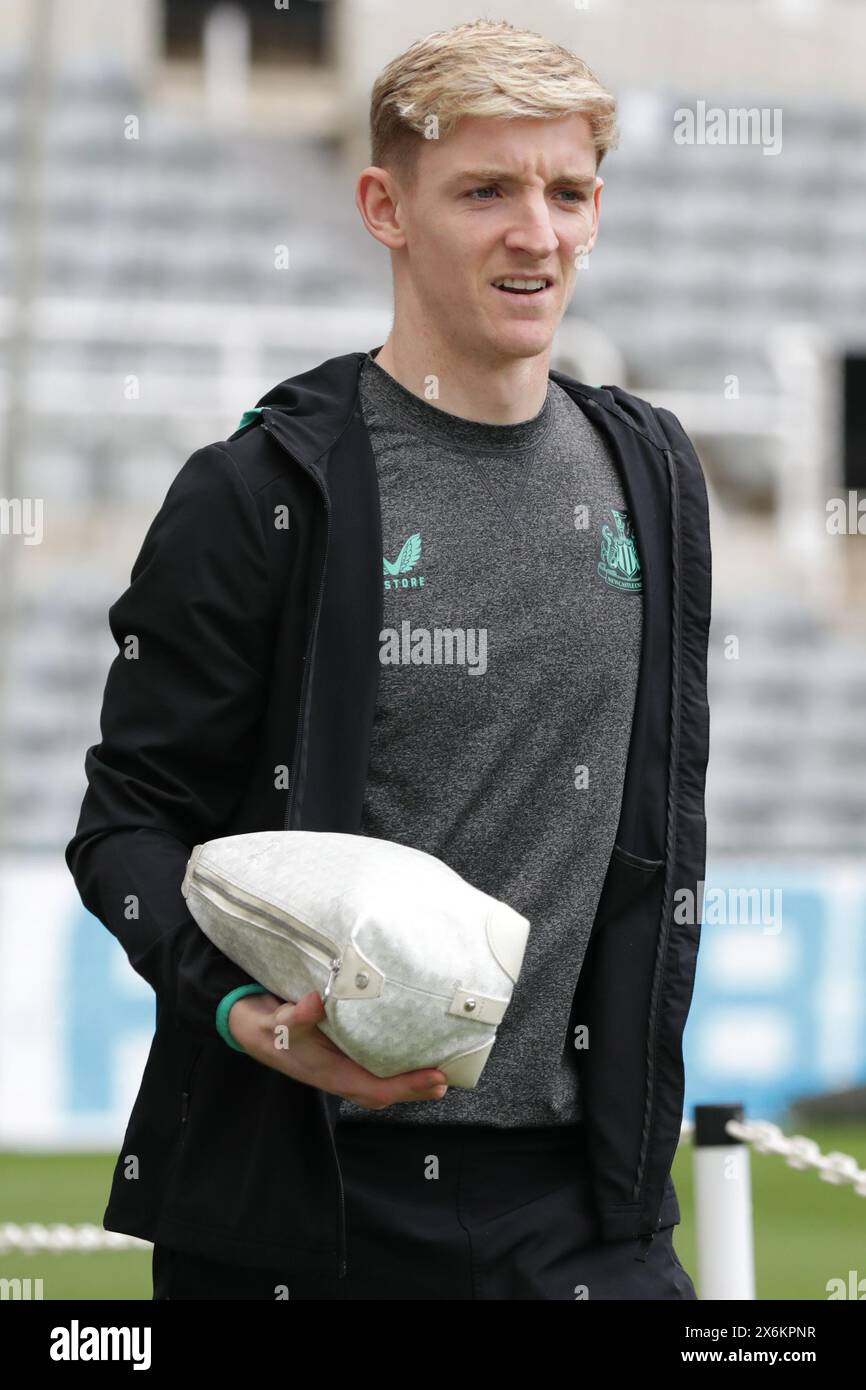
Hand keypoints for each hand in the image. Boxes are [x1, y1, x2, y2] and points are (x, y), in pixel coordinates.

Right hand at [228, 989, 449, 1109]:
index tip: (436, 1078)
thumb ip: (294, 1015)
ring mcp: (341, 1069)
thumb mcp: (278, 1021)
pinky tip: (412, 1054)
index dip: (406, 1086)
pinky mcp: (342, 1057)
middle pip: (383, 1093)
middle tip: (448, 1077)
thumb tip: (313, 1002)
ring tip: (439, 1070)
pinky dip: (396, 1067)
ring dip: (409, 1081)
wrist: (252, 1030)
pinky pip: (374, 1069)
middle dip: (415, 1089)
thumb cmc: (268, 1028)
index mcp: (327, 1073)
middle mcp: (338, 1075)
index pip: (374, 1088)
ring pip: (380, 1083)